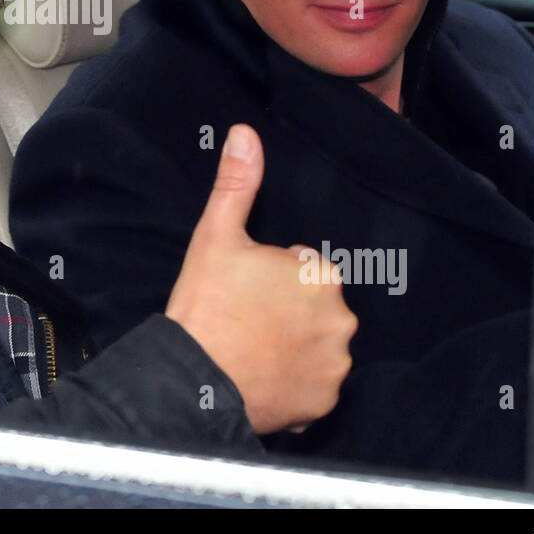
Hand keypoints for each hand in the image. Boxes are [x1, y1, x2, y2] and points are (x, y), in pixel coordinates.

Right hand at [165, 124, 356, 434]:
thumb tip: (245, 133)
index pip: (303, 268)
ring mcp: (335, 363)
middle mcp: (340, 318)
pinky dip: (296, 383)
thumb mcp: (216, 236)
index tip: (243, 291)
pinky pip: (315, 385)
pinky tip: (264, 377)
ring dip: (295, 347)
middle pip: (315, 307)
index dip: (271, 277)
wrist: (193, 380)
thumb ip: (237, 184)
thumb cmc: (205, 305)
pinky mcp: (324, 400)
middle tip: (245, 320)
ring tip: (252, 351)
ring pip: (318, 345)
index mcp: (320, 274)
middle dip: (288, 311)